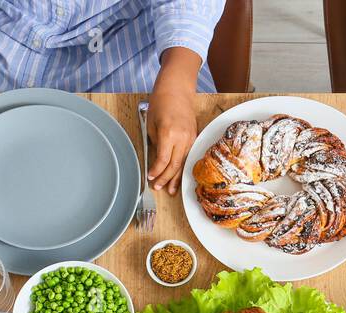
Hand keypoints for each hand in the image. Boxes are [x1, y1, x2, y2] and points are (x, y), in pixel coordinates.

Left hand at [146, 49, 201, 194]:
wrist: (177, 89)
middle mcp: (182, 137)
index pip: (163, 159)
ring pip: (184, 163)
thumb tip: (157, 160)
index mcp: (169, 133)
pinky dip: (184, 167)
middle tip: (158, 188)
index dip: (157, 171)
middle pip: (175, 165)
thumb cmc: (161, 102)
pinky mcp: (195, 137)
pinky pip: (189, 156)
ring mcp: (191, 137)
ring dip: (177, 177)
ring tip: (171, 190)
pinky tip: (180, 176)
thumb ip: (155, 143)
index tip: (151, 177)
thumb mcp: (151, 124)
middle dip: (166, 179)